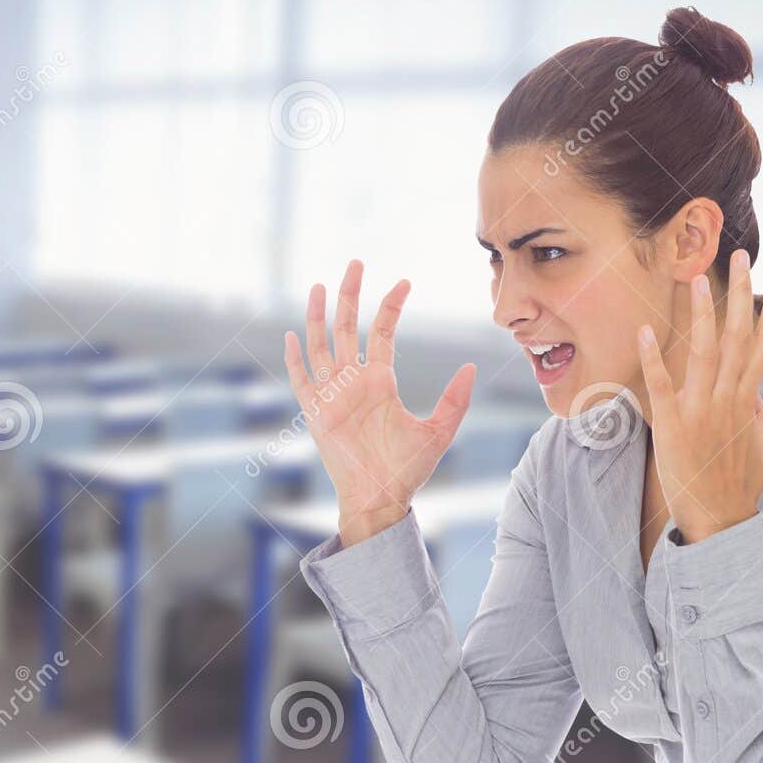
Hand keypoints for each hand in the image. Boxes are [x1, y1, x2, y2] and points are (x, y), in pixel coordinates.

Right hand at [283, 260, 476, 545]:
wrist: (379, 499)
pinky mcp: (315, 414)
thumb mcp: (438, 431)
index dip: (392, 305)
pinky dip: (294, 358)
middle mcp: (354, 382)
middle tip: (356, 263)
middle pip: (348, 327)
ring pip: (321, 344)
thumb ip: (454, 399)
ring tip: (322, 286)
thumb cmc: (407, 471)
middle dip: (351, 295)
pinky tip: (291, 335)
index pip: (383, 332)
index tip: (405, 282)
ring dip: (319, 316)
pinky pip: (300, 380)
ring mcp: (332, 395)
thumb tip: (470, 367)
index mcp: (380, 381)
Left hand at [636, 249, 762, 544]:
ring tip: (698, 279)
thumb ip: (761, 418)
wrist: (720, 522)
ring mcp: (702, 411)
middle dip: (742, 294)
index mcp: (751, 401)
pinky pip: (662, 386)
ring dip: (701, 314)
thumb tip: (757, 397)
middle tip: (743, 255)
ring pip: (704, 352)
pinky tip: (645, 330)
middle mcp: (729, 399)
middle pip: (738, 337)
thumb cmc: (740, 489)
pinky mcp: (673, 426)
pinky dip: (653, 358)